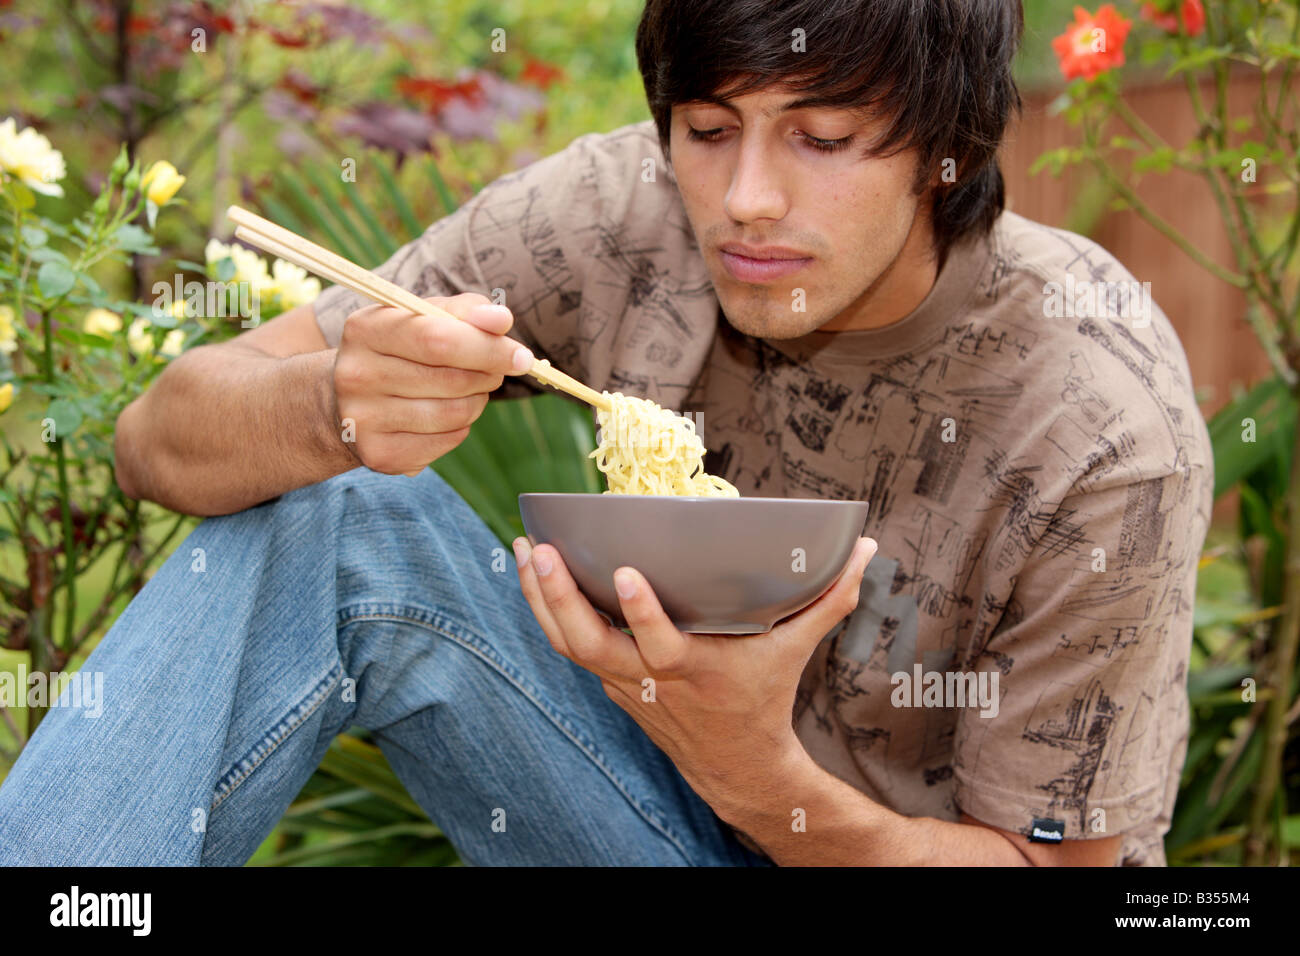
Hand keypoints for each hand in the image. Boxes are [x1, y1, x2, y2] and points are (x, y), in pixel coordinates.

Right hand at [332, 292, 533, 475]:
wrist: (348, 399)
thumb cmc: (401, 348)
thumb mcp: (426, 317)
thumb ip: (467, 311)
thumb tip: (501, 319)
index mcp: (366, 329)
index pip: (439, 340)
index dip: (488, 349)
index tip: (521, 357)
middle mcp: (356, 375)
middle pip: (452, 380)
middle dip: (487, 375)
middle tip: (492, 371)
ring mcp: (363, 419)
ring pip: (454, 414)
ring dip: (477, 402)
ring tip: (467, 390)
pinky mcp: (379, 454)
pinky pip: (448, 441)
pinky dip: (460, 428)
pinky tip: (443, 414)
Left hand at [511, 534, 877, 812]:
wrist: (736, 768)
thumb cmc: (761, 701)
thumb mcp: (794, 653)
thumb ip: (827, 601)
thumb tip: (867, 551)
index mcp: (691, 670)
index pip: (658, 646)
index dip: (639, 613)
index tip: (624, 573)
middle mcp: (647, 680)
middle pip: (587, 644)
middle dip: (560, 597)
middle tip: (542, 549)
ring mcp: (621, 685)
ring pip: (566, 644)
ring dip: (540, 598)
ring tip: (524, 548)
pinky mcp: (610, 683)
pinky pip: (569, 646)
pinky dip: (548, 612)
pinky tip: (535, 573)